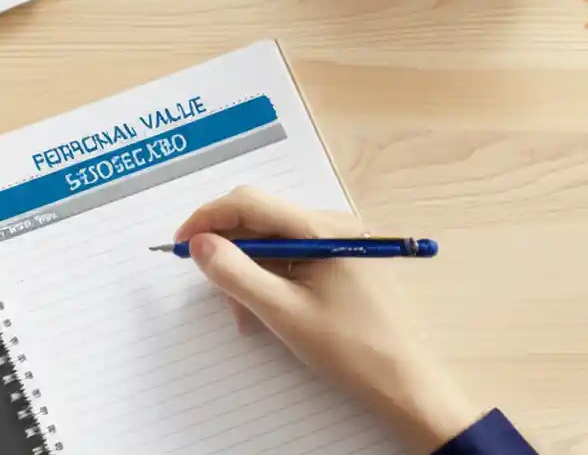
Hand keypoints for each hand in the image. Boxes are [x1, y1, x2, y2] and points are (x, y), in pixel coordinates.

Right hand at [175, 188, 481, 452]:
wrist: (409, 384)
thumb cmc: (350, 349)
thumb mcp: (282, 313)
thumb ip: (235, 274)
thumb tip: (199, 243)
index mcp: (321, 227)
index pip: (249, 202)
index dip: (206, 218)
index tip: (179, 246)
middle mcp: (334, 223)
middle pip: (261, 219)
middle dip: (229, 251)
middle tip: (214, 291)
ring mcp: (343, 240)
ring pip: (275, 240)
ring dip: (250, 271)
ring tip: (245, 315)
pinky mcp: (347, 260)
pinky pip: (295, 256)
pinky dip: (272, 278)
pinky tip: (269, 310)